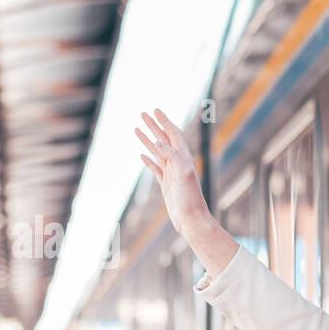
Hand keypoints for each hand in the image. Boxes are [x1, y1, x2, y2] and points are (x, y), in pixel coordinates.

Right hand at [136, 108, 213, 238]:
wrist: (191, 219)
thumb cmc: (190, 198)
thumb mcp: (183, 174)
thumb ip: (173, 156)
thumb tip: (158, 142)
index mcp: (184, 158)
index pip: (173, 134)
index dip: (165, 121)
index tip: (155, 110)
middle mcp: (178, 163)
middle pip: (164, 139)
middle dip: (154, 126)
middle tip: (143, 113)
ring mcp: (171, 173)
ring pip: (157, 152)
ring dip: (148, 139)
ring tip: (137, 129)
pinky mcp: (166, 184)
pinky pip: (155, 168)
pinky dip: (148, 160)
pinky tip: (142, 155)